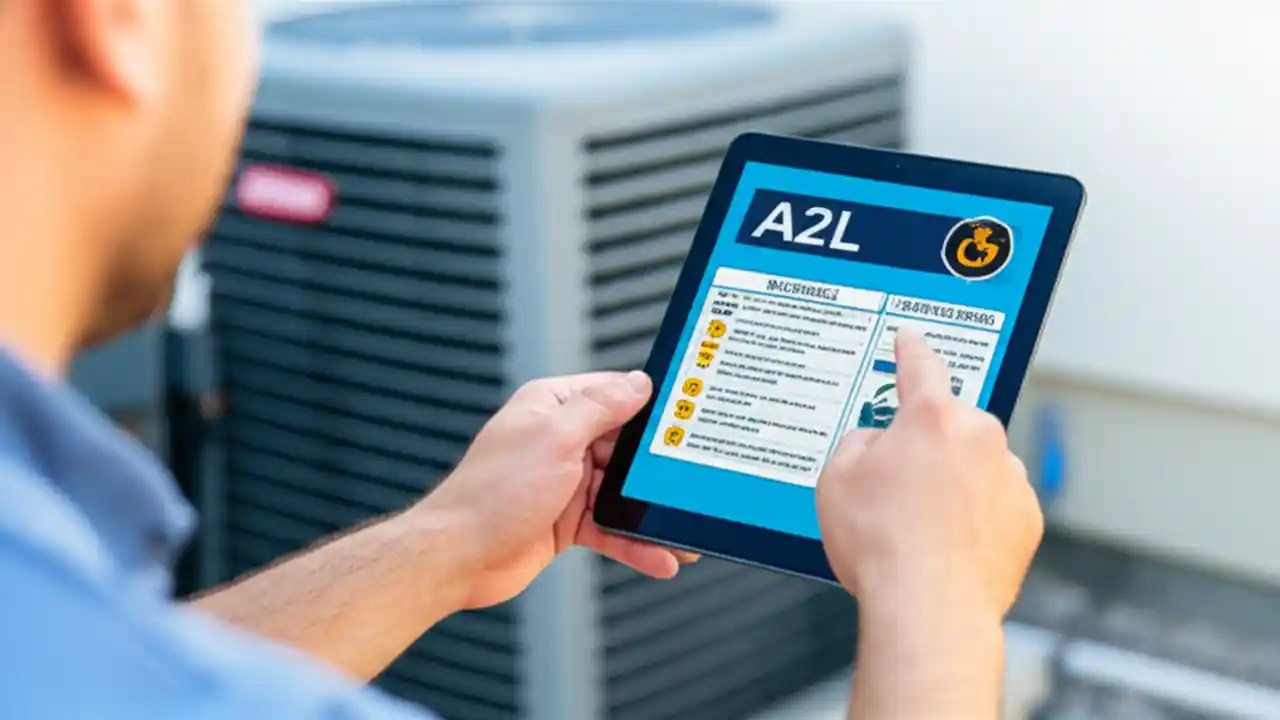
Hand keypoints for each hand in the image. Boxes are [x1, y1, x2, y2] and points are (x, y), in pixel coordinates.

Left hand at [423, 372, 696, 608]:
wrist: (457, 558)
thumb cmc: (492, 494)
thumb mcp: (555, 439)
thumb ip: (599, 409)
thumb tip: (638, 383)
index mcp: (551, 407)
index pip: (612, 394)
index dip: (650, 407)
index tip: (686, 417)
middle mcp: (559, 440)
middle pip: (623, 447)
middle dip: (657, 469)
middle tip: (694, 479)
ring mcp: (564, 482)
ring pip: (622, 492)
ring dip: (650, 514)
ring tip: (684, 531)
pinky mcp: (567, 521)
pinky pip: (611, 527)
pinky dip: (634, 542)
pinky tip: (659, 556)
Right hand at [817, 329, 1042, 620]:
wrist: (929, 607)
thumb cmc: (882, 545)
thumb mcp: (836, 479)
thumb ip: (858, 442)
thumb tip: (876, 442)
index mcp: (931, 416)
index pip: (920, 365)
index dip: (910, 349)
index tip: (911, 339)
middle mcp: (979, 437)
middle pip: (947, 424)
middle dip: (924, 445)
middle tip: (894, 485)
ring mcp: (1009, 477)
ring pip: (974, 464)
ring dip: (952, 481)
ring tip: (919, 525)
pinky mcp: (1026, 517)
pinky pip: (995, 502)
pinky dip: (975, 515)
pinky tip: (946, 543)